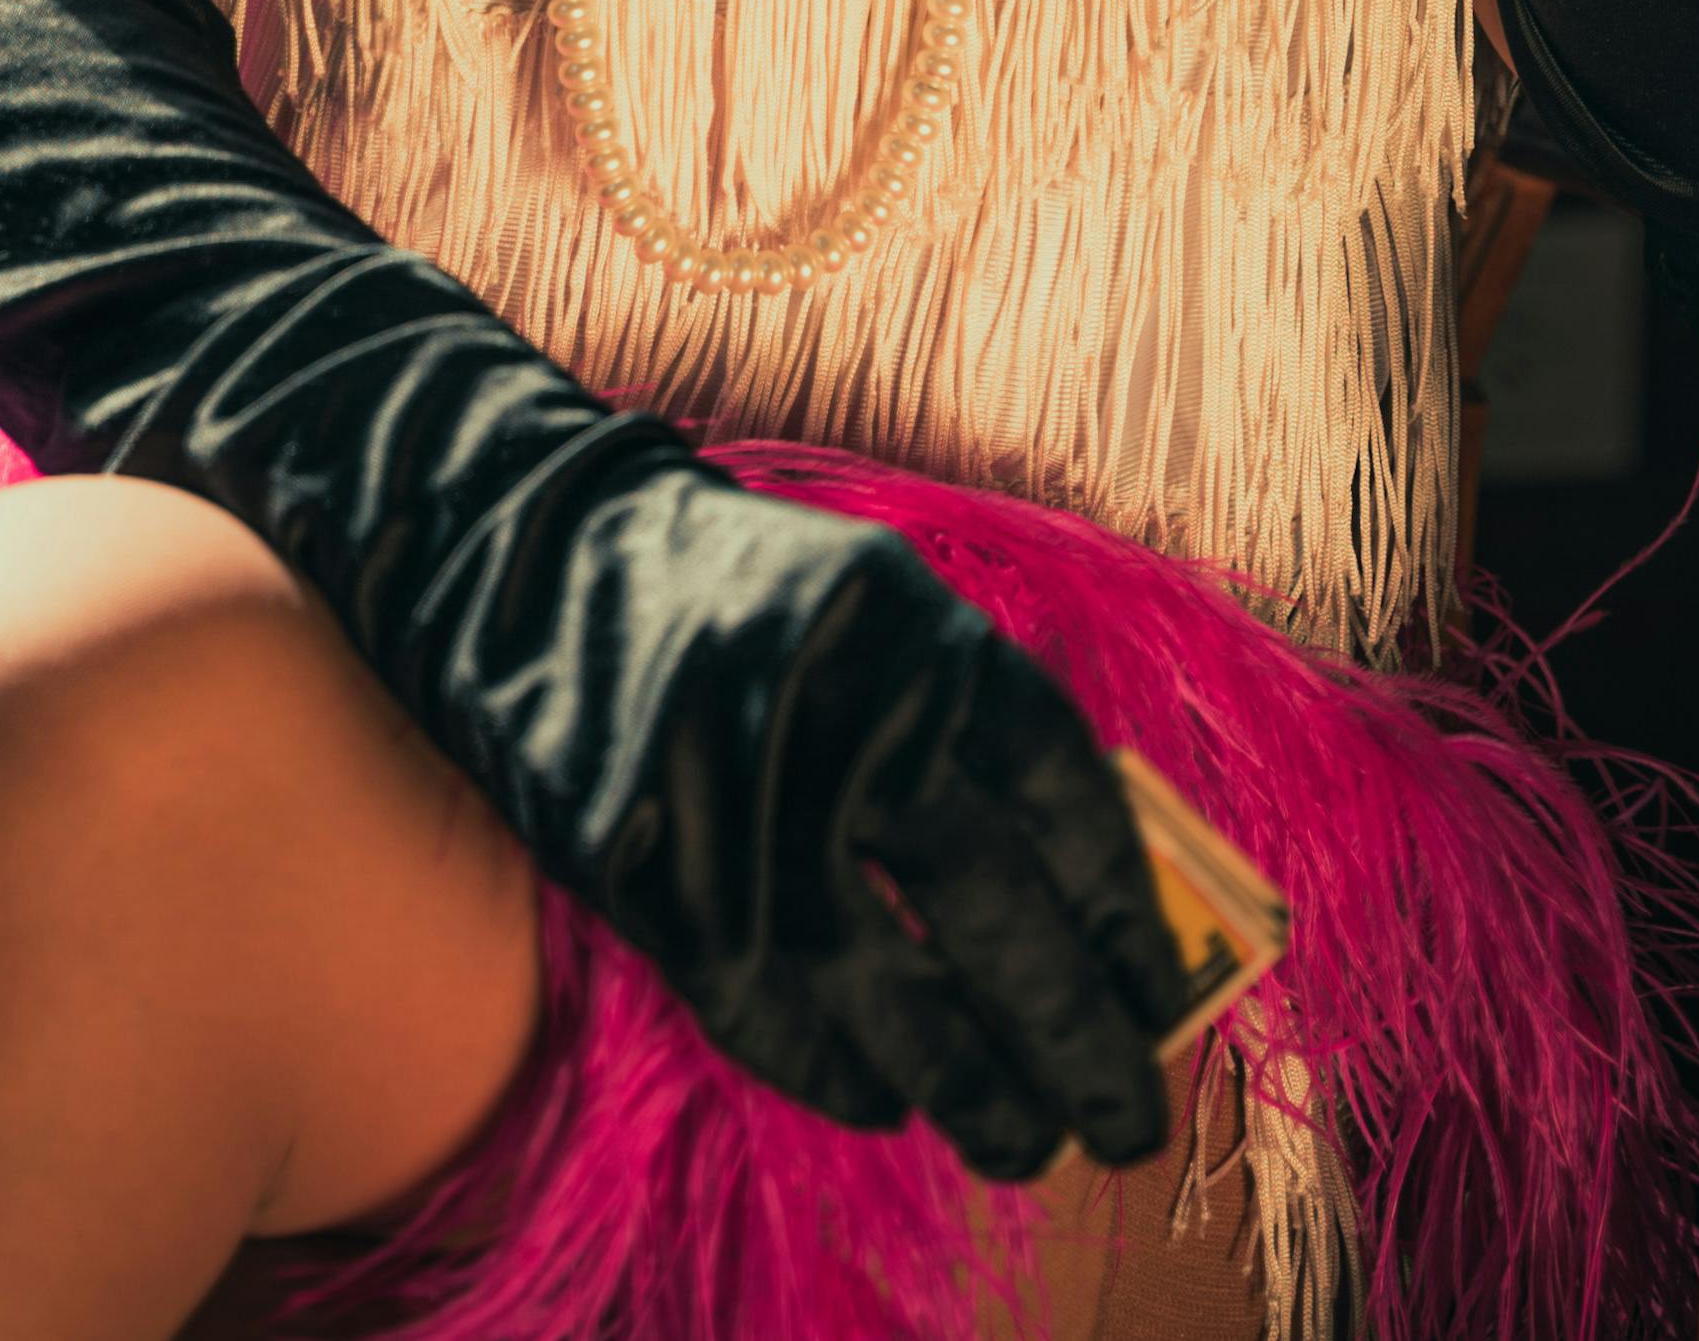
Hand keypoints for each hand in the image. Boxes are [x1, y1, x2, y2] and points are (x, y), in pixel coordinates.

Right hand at [619, 498, 1188, 1175]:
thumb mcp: (885, 611)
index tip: (1156, 998)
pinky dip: (830, 1070)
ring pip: (878, 984)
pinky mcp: (641, 860)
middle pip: (987, 907)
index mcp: (917, 627)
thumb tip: (1093, 918)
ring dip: (966, 1086)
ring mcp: (732, 790)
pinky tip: (884, 1099)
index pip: (1060, 788)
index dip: (1123, 908)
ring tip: (1023, 1144)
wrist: (542, 555)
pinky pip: (758, 1005)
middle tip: (1123, 1120)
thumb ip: (973, 735)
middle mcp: (835, 705)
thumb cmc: (755, 603)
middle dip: (1073, 1036)